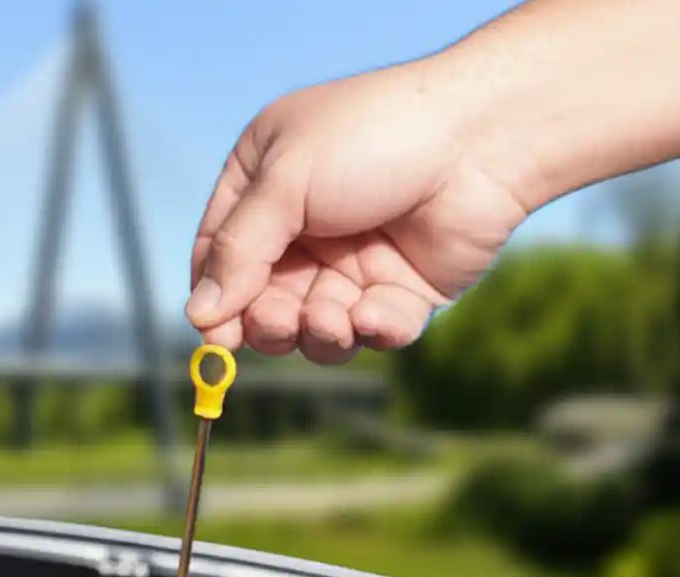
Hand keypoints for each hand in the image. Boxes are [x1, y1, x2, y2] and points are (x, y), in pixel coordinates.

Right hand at [185, 62, 527, 363]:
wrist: (482, 139)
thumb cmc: (374, 137)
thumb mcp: (286, 182)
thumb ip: (237, 250)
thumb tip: (197, 317)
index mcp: (265, 185)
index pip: (217, 254)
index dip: (214, 297)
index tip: (215, 335)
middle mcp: (305, 228)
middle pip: (261, 302)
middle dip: (269, 322)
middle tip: (281, 322)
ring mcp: (354, 262)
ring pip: (315, 327)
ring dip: (319, 333)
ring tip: (335, 318)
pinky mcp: (401, 291)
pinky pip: (373, 330)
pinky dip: (372, 329)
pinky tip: (379, 312)